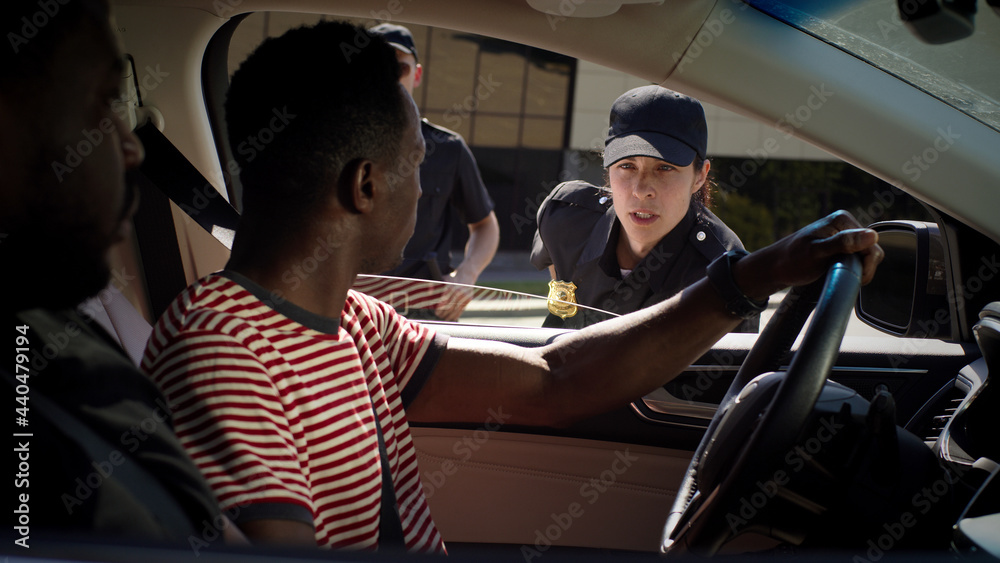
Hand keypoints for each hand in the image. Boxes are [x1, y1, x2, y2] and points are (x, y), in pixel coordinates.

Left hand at [433, 270, 475, 320]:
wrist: (467, 274)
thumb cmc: (453, 278)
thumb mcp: (445, 280)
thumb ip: (437, 286)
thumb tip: (429, 293)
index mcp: (450, 287)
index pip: (444, 302)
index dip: (440, 309)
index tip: (436, 313)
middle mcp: (457, 292)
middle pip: (449, 307)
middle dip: (444, 313)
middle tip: (439, 316)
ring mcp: (464, 296)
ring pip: (455, 309)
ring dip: (450, 316)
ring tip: (445, 319)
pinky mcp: (468, 299)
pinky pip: (462, 309)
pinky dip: (457, 314)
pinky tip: (453, 318)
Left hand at [736, 210, 883, 298]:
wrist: (776, 267)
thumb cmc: (792, 260)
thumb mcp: (817, 252)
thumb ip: (843, 243)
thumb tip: (871, 236)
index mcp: (842, 220)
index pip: (871, 243)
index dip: (865, 263)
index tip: (849, 275)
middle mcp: (845, 225)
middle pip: (871, 250)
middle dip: (861, 267)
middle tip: (840, 276)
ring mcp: (843, 237)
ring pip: (865, 257)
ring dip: (856, 270)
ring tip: (835, 274)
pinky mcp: (840, 248)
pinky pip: (857, 260)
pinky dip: (851, 270)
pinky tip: (837, 274)